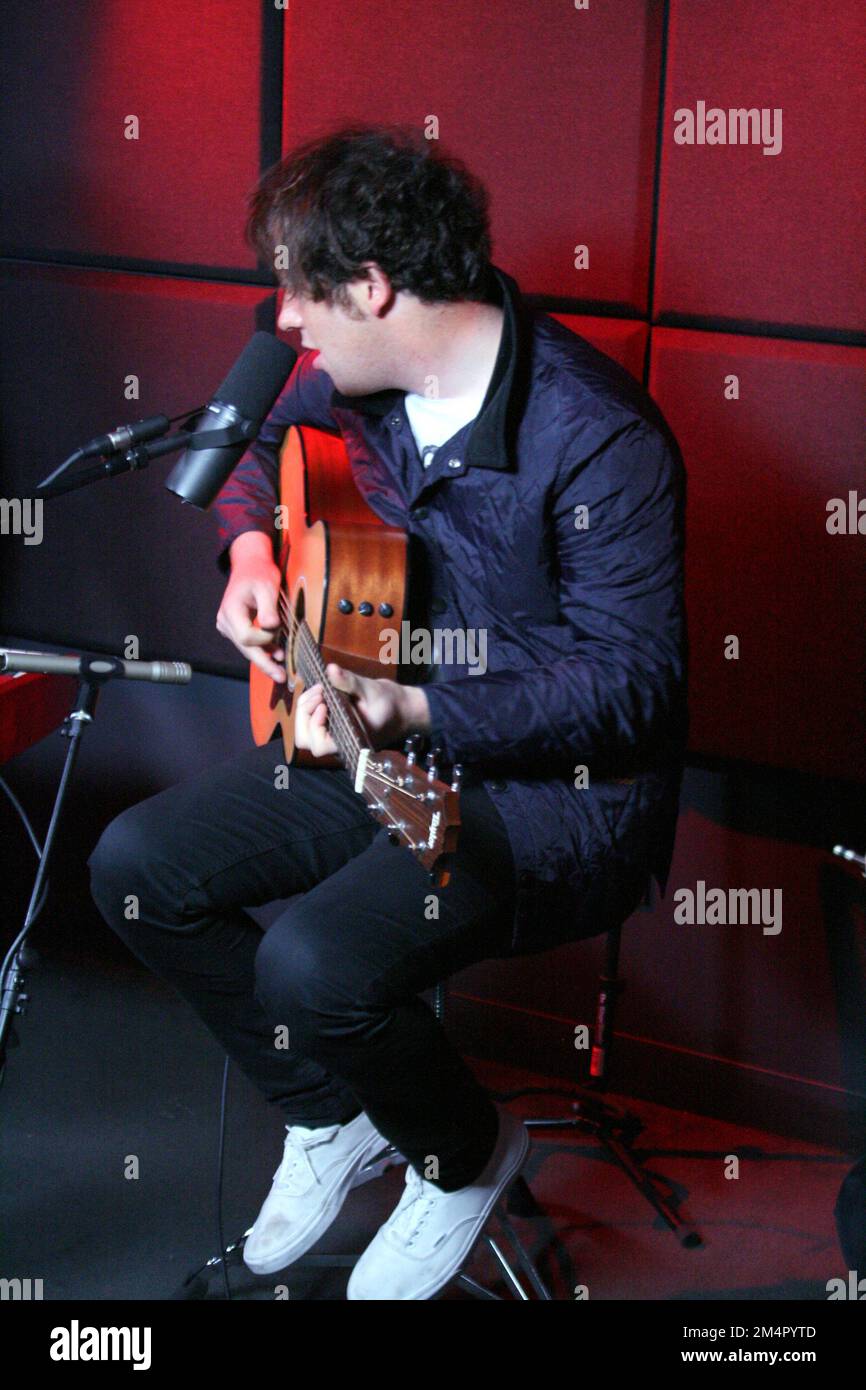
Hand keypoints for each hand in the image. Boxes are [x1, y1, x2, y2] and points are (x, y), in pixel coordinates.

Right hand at [216, 555, 286, 682]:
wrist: (250, 565)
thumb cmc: (259, 573)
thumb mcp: (267, 586)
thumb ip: (268, 607)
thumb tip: (270, 625)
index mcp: (230, 611)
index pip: (246, 637)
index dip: (264, 638)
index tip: (277, 627)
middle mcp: (225, 621)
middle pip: (245, 648)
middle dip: (264, 662)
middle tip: (281, 676)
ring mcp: (228, 626)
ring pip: (247, 648)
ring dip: (265, 656)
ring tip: (282, 667)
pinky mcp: (235, 628)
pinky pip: (249, 643)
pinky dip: (263, 648)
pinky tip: (276, 655)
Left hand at [294, 664, 429, 757]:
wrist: (402, 709)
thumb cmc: (390, 703)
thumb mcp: (372, 690)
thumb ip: (349, 682)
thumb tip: (331, 669)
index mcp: (348, 741)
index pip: (319, 745)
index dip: (314, 724)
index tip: (324, 703)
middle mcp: (337, 742)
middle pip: (305, 740)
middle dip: (305, 714)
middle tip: (318, 693)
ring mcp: (333, 735)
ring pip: (305, 731)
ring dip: (306, 708)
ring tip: (320, 690)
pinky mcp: (332, 726)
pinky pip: (311, 722)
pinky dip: (311, 705)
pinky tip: (321, 691)